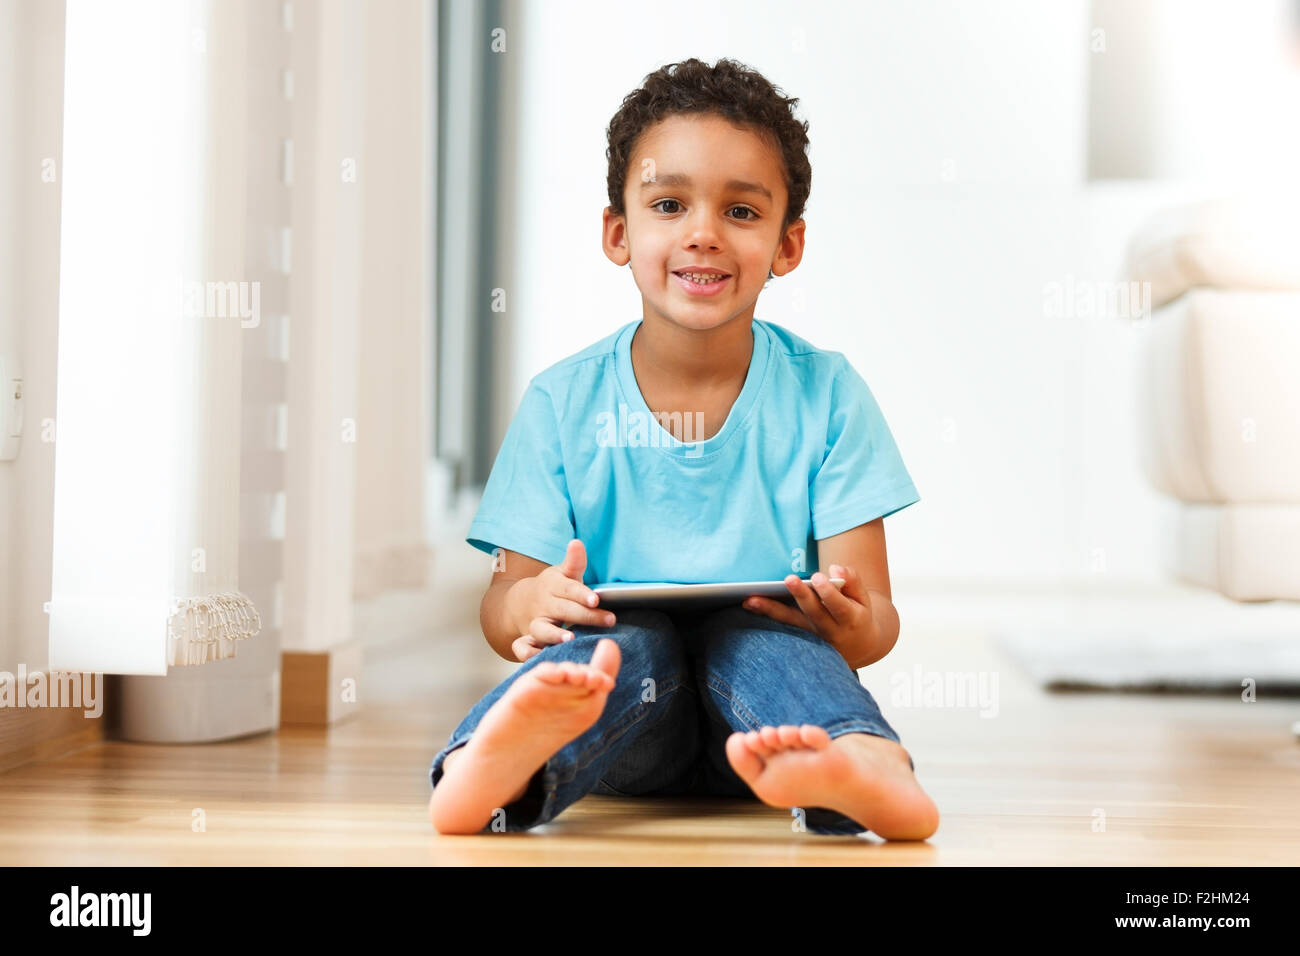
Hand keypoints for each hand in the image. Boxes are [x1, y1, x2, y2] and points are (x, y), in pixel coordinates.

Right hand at [511, 539, 616, 662]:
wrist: (522, 603)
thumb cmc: (554, 589)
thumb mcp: (563, 574)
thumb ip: (574, 562)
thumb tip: (577, 543)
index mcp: (554, 586)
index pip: (569, 589)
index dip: (582, 594)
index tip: (596, 599)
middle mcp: (544, 605)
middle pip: (564, 610)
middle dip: (585, 616)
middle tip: (609, 620)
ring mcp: (535, 622)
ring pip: (542, 629)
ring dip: (554, 635)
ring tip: (570, 639)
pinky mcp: (528, 640)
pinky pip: (523, 648)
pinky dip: (529, 653)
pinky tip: (540, 657)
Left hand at [741, 565, 877, 661]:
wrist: (858, 647)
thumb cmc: (856, 614)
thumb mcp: (862, 598)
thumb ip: (852, 580)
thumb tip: (836, 568)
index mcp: (850, 620)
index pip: (839, 606)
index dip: (828, 593)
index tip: (817, 577)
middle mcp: (830, 632)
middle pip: (813, 614)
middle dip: (801, 596)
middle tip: (789, 579)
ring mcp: (812, 639)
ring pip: (791, 624)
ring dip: (771, 610)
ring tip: (750, 599)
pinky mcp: (799, 640)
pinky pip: (780, 628)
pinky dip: (765, 616)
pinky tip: (748, 604)